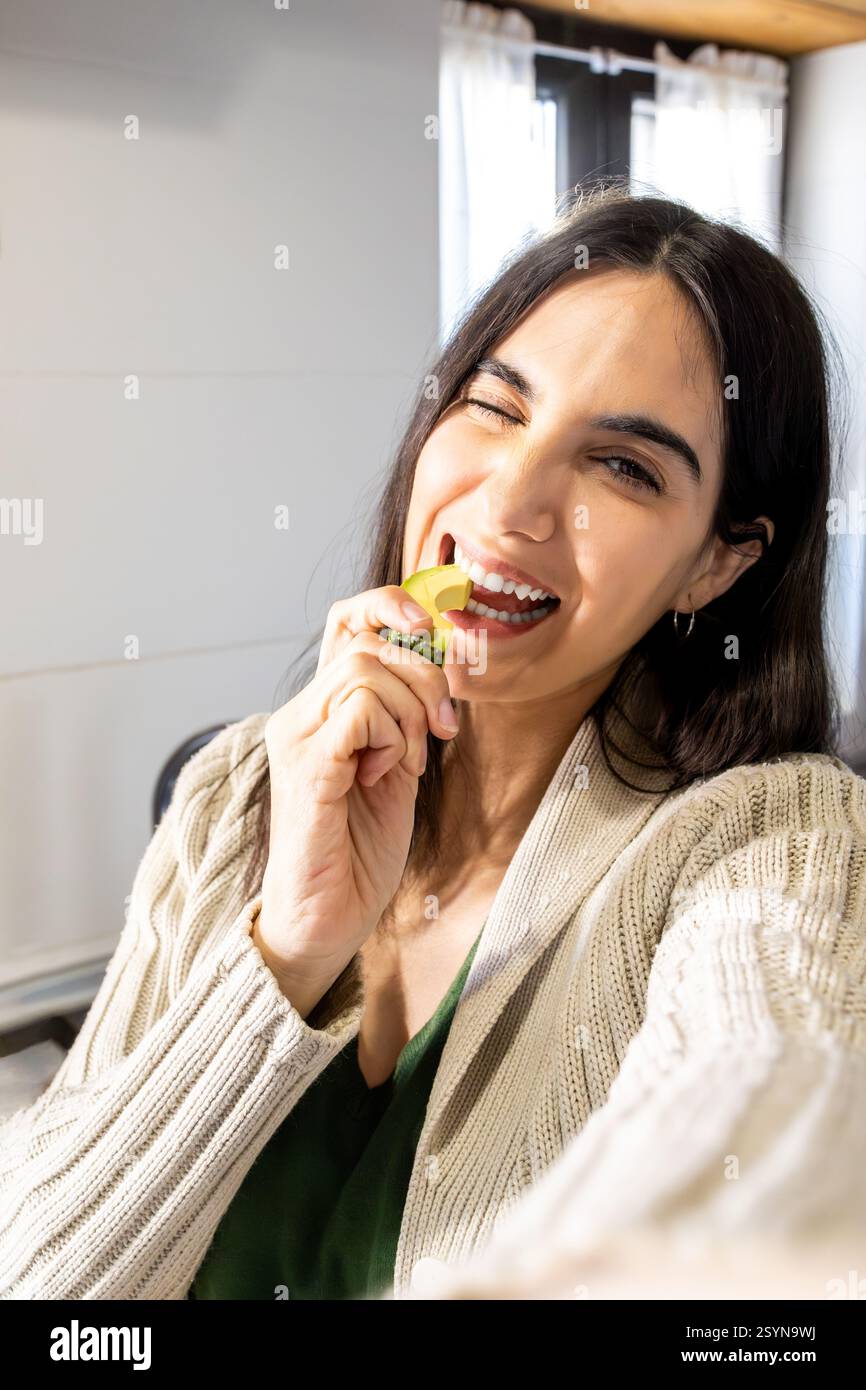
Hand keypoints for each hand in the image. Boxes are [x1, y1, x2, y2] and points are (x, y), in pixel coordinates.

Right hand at [252, 586, 459, 1015]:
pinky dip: (392, 740)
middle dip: (424, 678)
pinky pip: (360, 712)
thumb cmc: (360, 851)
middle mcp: (300, 715)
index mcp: (321, 710)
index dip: (392, 606)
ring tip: (405, 765)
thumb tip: (440, 663)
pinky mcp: (306, 769)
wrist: (326, 921)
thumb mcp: (397, 768)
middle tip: (441, 730)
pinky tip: (386, 777)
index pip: (348, 620)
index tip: (435, 631)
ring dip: (409, 715)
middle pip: (367, 642)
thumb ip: (407, 717)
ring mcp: (297, 739)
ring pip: (365, 671)